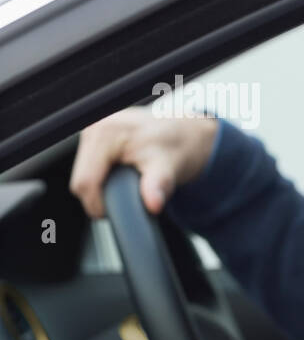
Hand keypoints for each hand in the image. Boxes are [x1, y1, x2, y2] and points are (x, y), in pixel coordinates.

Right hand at [69, 106, 218, 217]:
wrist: (187, 131)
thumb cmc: (180, 144)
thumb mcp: (171, 166)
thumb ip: (158, 185)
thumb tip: (153, 204)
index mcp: (106, 132)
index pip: (86, 181)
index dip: (100, 204)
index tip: (119, 213)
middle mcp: (94, 126)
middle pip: (81, 180)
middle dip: (102, 197)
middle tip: (130, 200)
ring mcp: (92, 130)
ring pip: (84, 175)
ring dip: (103, 188)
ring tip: (128, 187)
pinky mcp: (95, 136)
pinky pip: (89, 167)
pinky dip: (104, 178)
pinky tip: (122, 177)